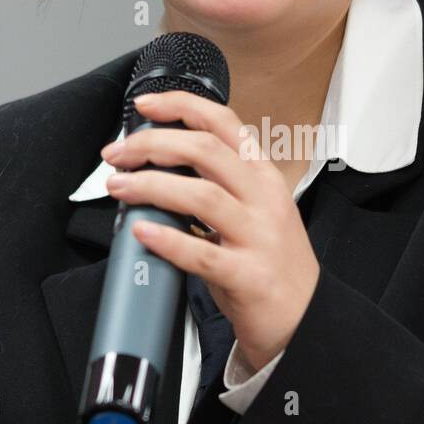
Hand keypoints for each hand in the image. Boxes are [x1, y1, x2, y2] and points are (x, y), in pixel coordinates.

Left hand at [101, 89, 319, 372]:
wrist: (305, 318)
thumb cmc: (270, 264)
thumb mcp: (252, 211)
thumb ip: (216, 185)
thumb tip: (157, 167)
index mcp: (262, 176)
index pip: (223, 123)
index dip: (181, 106)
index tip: (144, 104)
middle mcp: (264, 199)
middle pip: (205, 150)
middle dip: (152, 144)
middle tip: (118, 154)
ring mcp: (259, 236)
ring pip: (201, 195)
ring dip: (151, 186)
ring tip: (120, 187)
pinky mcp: (249, 275)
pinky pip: (202, 253)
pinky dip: (168, 240)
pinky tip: (142, 233)